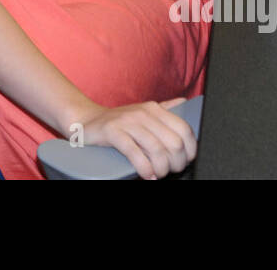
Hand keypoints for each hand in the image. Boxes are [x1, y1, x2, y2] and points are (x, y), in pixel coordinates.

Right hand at [79, 98, 197, 178]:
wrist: (86, 121)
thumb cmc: (118, 122)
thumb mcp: (142, 112)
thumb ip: (164, 108)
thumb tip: (183, 102)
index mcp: (154, 109)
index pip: (184, 129)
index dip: (190, 149)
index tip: (185, 160)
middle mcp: (143, 113)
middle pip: (173, 143)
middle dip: (176, 163)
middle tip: (169, 171)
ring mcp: (127, 121)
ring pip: (157, 150)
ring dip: (161, 169)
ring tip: (157, 175)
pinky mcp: (113, 132)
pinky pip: (135, 153)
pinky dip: (144, 168)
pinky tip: (147, 175)